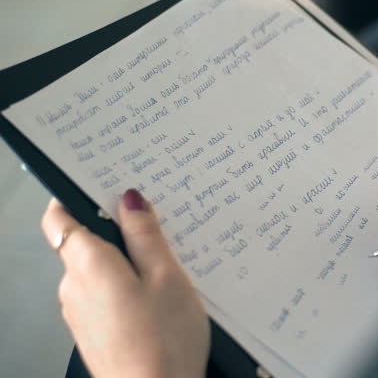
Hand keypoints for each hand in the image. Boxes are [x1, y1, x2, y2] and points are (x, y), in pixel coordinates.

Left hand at [41, 189, 208, 377]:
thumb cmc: (162, 343)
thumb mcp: (167, 276)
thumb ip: (145, 234)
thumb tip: (129, 200)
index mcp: (87, 264)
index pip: (60, 217)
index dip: (76, 195)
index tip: (102, 184)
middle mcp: (73, 286)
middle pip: (84, 242)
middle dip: (116, 230)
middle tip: (157, 225)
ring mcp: (79, 312)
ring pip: (97, 270)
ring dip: (125, 262)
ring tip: (166, 267)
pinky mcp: (94, 331)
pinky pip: (104, 295)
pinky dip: (125, 288)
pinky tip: (157, 298)